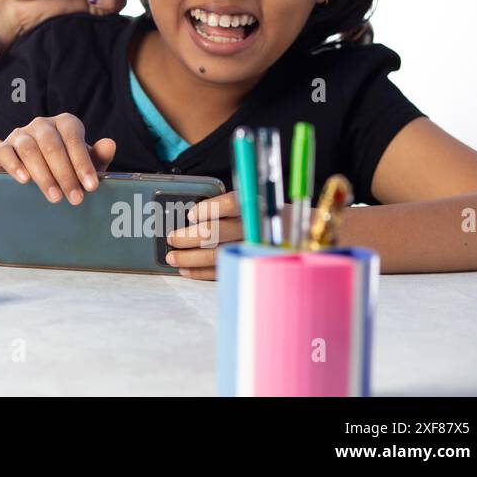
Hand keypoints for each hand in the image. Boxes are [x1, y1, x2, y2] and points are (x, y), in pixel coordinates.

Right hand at [0, 113, 117, 205]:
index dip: (83, 162)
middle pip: (52, 145)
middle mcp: (42, 125)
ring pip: (29, 149)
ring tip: (54, 197)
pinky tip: (25, 181)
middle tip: (74, 199)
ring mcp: (20, 134)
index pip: (73, 138)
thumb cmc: (63, 168)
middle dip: (65, 174)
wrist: (29, 176)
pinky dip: (15, 166)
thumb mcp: (81, 164)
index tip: (92, 186)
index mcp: (65, 124)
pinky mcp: (1, 147)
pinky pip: (5, 153)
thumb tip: (110, 144)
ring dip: (43, 175)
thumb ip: (97, 157)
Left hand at [164, 192, 294, 279]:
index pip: (233, 204)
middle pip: (218, 232)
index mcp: (257, 206)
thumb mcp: (258, 204)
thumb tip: (194, 216)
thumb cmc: (269, 217)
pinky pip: (224, 270)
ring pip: (218, 254)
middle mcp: (256, 228)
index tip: (191, 214)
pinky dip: (202, 272)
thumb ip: (233, 207)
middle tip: (171, 238)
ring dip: (190, 257)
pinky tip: (187, 271)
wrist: (306, 239)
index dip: (210, 209)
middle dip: (189, 237)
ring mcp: (253, 250)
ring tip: (172, 257)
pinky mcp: (251, 266)